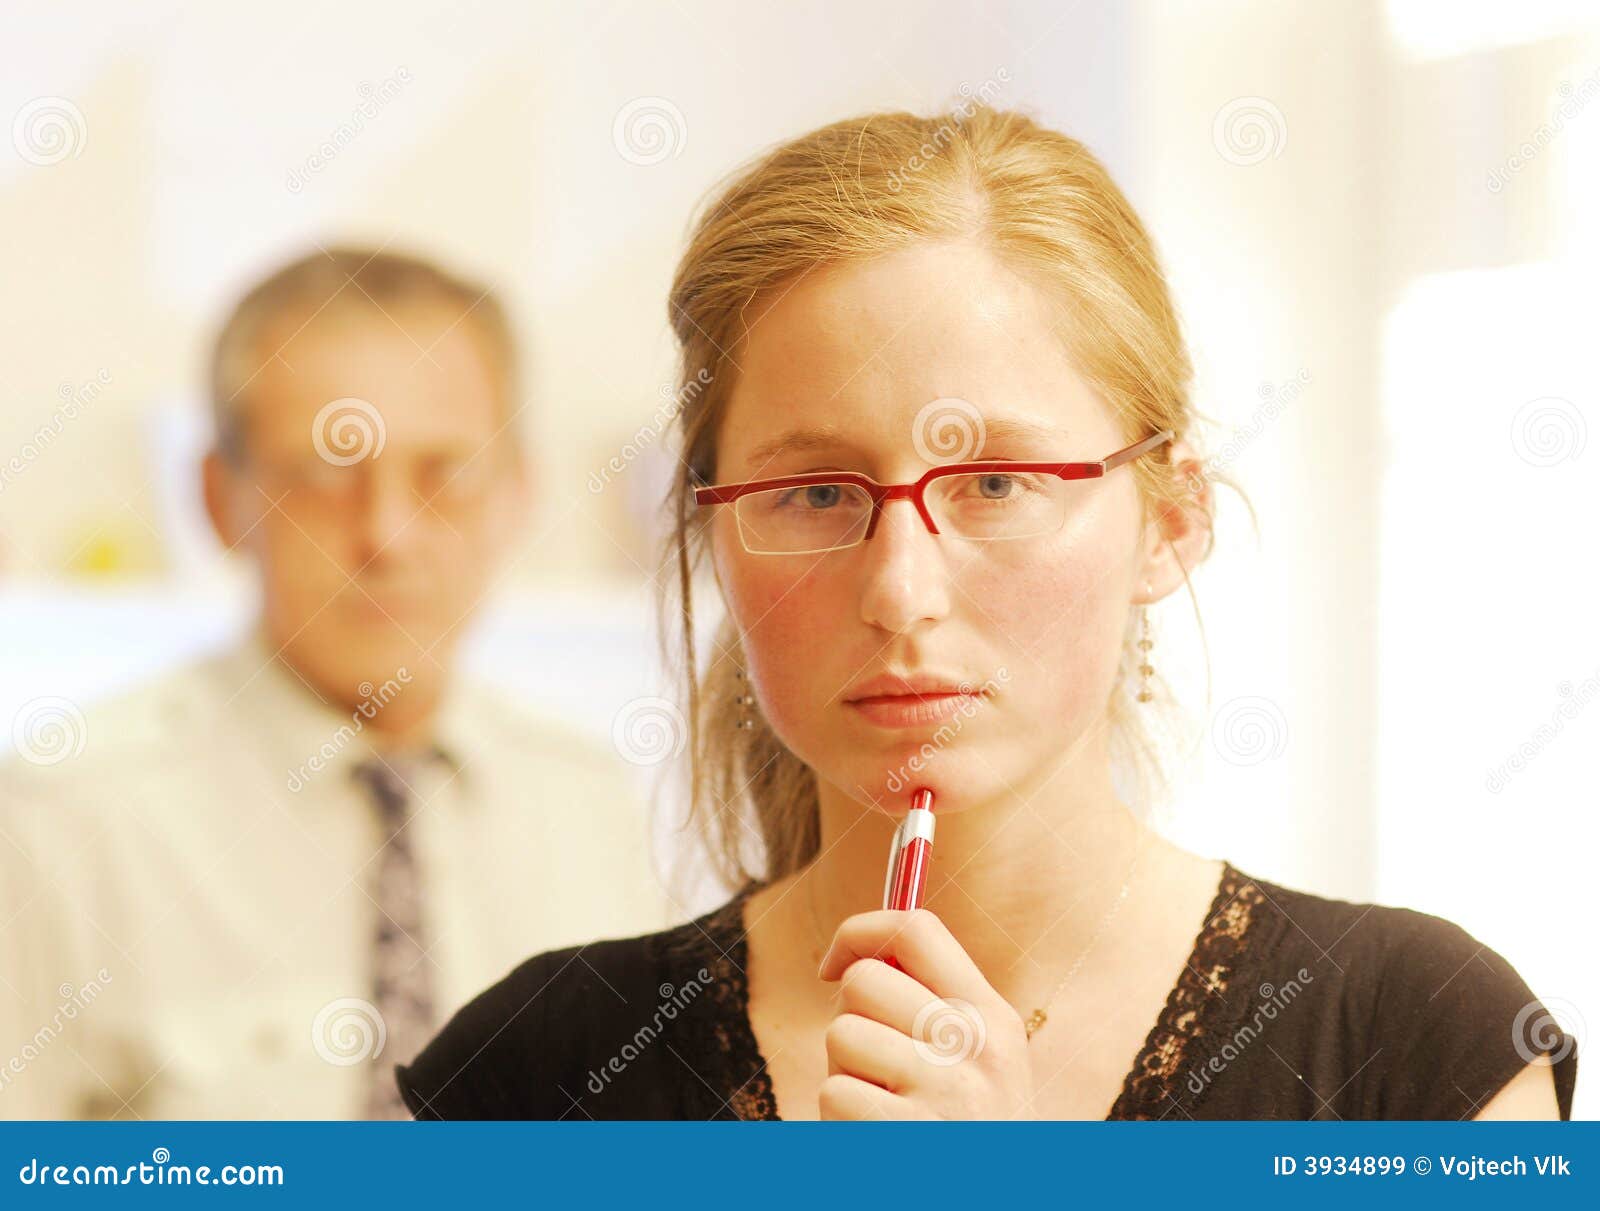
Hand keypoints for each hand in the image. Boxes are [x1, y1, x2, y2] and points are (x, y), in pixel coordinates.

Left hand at [816, 907, 1035, 1119]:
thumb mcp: (977, 1060)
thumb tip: (851, 956)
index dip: (859, 932)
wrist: (993, 1204)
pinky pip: (834, 1094)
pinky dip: (839, 1121)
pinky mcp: (906, 1138)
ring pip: (841, 1036)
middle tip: (874, 1064)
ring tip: (881, 1106)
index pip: (916, 929)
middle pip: (863, 981)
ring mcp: (945, 1092)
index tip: (833, 965)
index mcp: (992, 1016)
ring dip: (844, 1073)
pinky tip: (875, 1138)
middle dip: (848, 1018)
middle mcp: (975, 1045)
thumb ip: (930, 1002)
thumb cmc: (967, 1133)